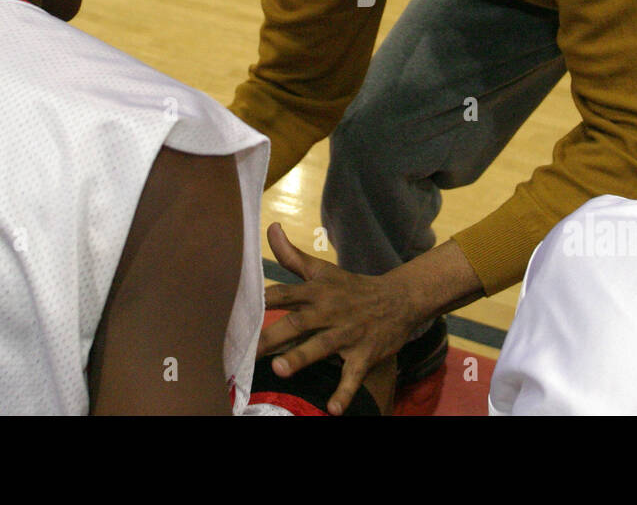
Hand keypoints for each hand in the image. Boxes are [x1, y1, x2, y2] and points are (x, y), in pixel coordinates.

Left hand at [259, 222, 426, 414]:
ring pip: (321, 347)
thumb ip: (292, 255)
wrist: (399, 299)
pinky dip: (344, 393)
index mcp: (316, 291)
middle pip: (298, 322)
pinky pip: (352, 376)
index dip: (263, 300)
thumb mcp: (322, 270)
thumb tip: (270, 227)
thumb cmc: (351, 287)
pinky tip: (332, 410)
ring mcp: (347, 334)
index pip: (285, 293)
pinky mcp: (364, 355)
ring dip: (301, 358)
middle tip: (250, 350)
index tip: (238, 309)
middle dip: (274, 335)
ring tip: (280, 370)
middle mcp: (329, 311)